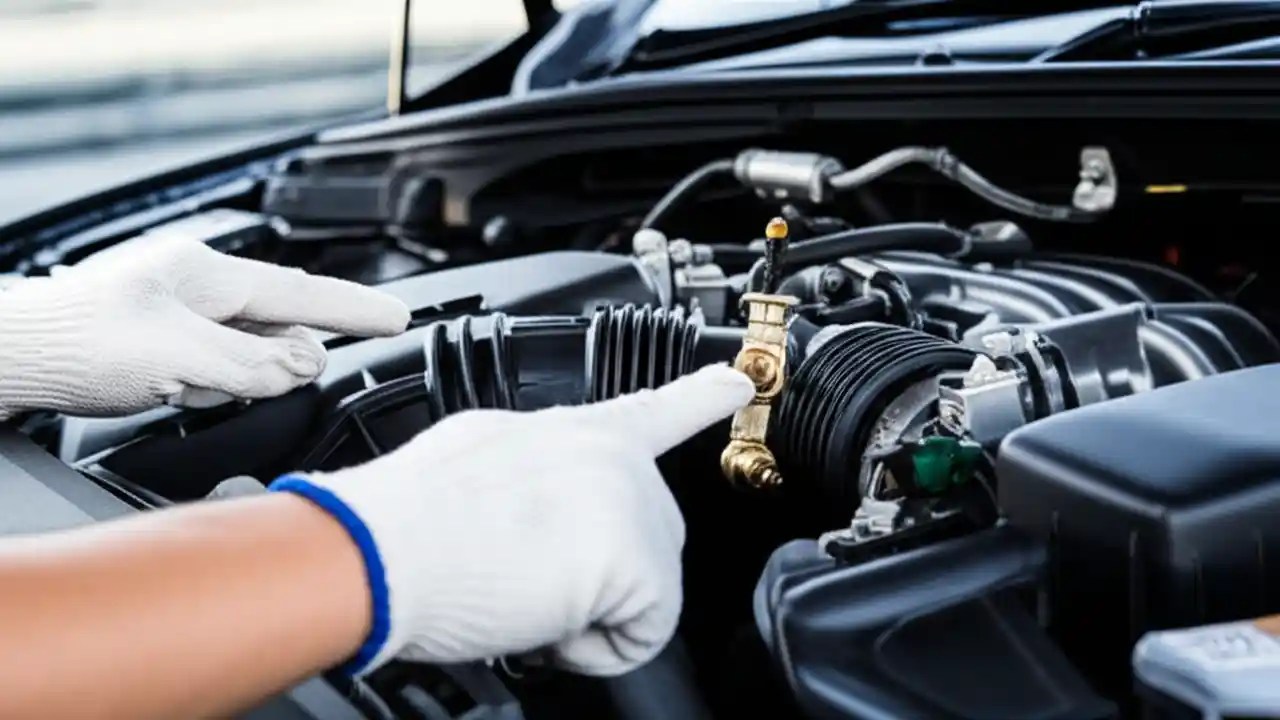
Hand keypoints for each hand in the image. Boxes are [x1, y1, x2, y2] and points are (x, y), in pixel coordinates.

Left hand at [0, 236, 408, 418]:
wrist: (8, 358)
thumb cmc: (77, 346)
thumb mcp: (180, 357)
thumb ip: (254, 362)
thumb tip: (308, 362)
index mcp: (204, 274)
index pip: (301, 292)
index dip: (356, 308)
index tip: (400, 316)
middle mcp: (193, 284)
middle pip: (274, 322)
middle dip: (283, 355)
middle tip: (266, 377)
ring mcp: (174, 308)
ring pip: (242, 346)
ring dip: (236, 375)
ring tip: (190, 388)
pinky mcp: (155, 337)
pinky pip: (210, 361)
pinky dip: (208, 381)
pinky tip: (176, 391)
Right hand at [269, 364, 754, 676]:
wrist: (374, 549)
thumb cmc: (404, 519)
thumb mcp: (481, 469)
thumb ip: (540, 481)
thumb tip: (543, 524)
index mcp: (568, 431)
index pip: (651, 409)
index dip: (702, 396)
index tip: (740, 379)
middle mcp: (609, 453)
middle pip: (650, 537)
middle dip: (600, 578)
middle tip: (521, 578)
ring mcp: (628, 498)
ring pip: (649, 588)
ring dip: (592, 613)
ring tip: (520, 594)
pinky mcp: (635, 553)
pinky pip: (645, 633)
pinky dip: (596, 650)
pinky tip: (543, 622)